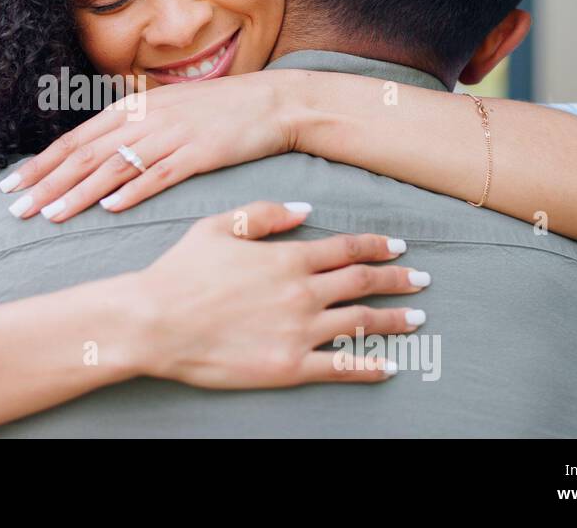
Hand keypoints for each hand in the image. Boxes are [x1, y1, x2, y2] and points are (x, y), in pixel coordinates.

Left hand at [3, 70, 315, 221]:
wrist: (273, 103)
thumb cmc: (219, 112)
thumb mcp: (167, 112)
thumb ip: (132, 131)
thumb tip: (97, 157)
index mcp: (133, 108)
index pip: (75, 139)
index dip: (40, 163)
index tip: (11, 186)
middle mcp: (146, 119)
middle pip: (86, 155)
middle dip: (47, 183)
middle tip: (16, 209)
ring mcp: (172, 135)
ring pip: (114, 167)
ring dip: (79, 194)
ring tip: (50, 215)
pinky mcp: (199, 153)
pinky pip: (159, 174)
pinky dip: (132, 190)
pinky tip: (109, 208)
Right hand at [128, 201, 428, 387]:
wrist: (154, 322)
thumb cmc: (179, 273)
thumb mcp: (217, 227)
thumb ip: (264, 214)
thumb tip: (306, 210)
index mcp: (286, 258)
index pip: (344, 249)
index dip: (375, 246)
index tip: (397, 247)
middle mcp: (301, 293)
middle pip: (362, 283)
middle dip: (396, 280)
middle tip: (422, 280)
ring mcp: (298, 332)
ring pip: (360, 323)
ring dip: (393, 320)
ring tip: (416, 319)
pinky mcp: (289, 366)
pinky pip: (340, 367)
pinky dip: (369, 366)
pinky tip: (389, 366)